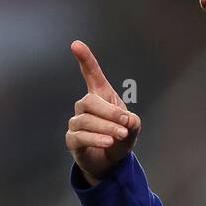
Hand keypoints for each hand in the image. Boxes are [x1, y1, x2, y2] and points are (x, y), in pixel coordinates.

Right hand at [67, 40, 140, 184]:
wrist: (110, 161)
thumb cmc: (120, 137)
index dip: (85, 60)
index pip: (91, 74)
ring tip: (120, 135)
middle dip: (109, 112)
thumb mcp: (132, 128)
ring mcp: (77, 122)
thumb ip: (132, 122)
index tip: (76, 45)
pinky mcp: (72, 140)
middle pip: (89, 101)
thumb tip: (127, 121)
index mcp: (101, 96)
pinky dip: (96, 138)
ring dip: (106, 127)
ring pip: (86, 120)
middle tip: (125, 123)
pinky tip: (108, 142)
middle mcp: (85, 106)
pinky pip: (80, 136)